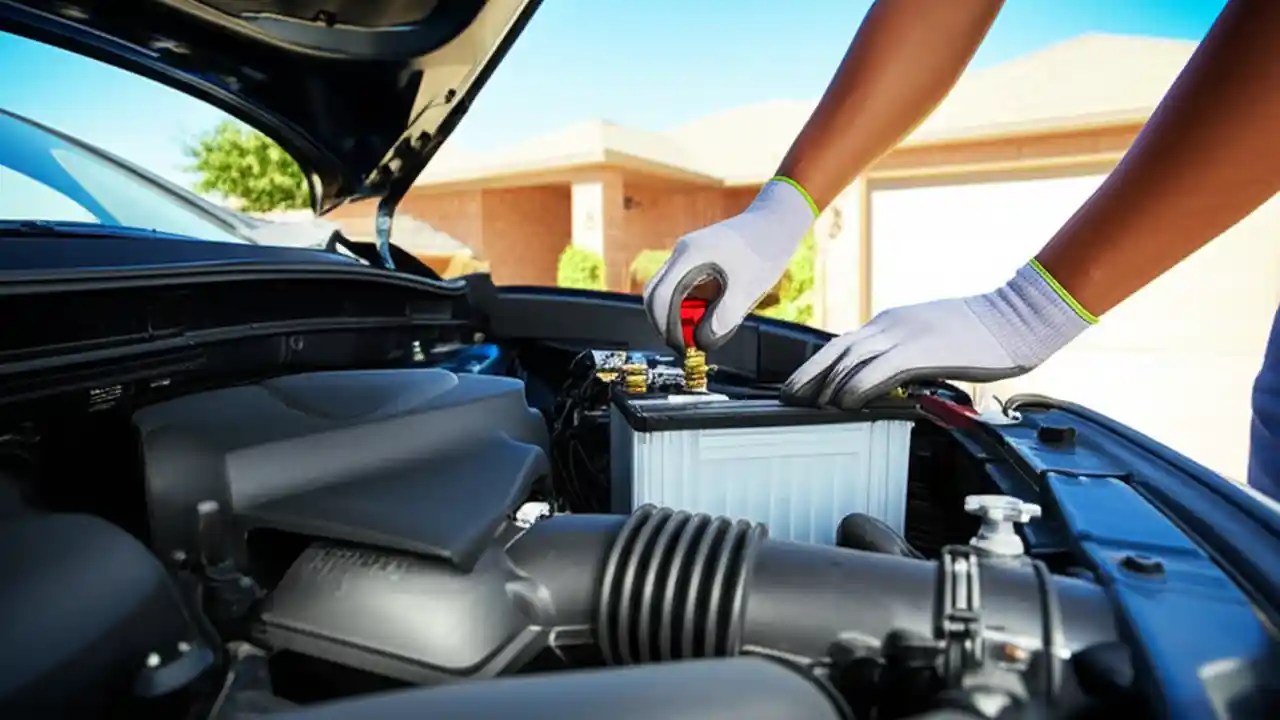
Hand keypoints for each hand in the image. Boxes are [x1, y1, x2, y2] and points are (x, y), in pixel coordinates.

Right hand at [643, 179, 816, 350]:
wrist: (776, 220)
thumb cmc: (765, 248)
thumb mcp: (748, 288)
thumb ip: (725, 316)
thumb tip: (703, 342)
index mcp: (689, 256)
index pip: (660, 297)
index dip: (666, 327)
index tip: (681, 347)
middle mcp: (682, 253)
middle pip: (654, 293)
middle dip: (664, 322)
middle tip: (684, 345)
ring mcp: (687, 254)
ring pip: (665, 290)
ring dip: (675, 313)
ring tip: (699, 331)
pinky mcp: (695, 258)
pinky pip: (680, 285)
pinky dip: (686, 304)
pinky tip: (707, 315)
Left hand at [782, 262, 1094, 408]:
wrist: (1017, 317)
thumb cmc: (982, 334)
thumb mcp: (933, 342)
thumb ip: (907, 358)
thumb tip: (891, 382)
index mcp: (892, 321)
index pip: (843, 342)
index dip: (817, 363)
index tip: (799, 383)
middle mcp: (891, 323)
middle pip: (837, 348)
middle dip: (809, 373)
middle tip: (787, 396)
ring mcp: (905, 334)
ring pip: (851, 357)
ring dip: (826, 382)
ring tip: (807, 404)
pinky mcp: (922, 349)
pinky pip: (880, 368)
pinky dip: (857, 384)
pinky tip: (843, 402)